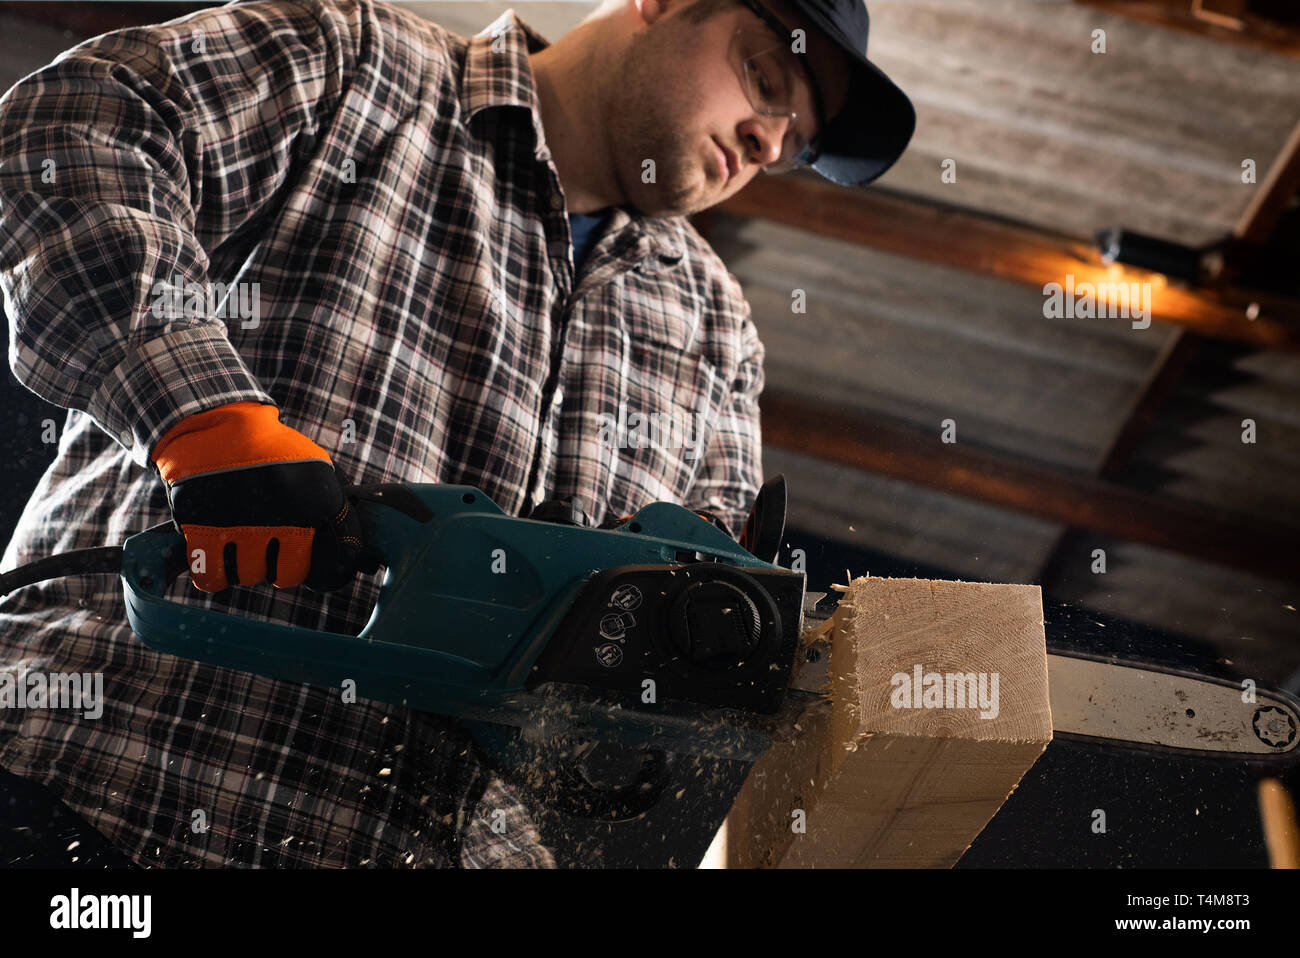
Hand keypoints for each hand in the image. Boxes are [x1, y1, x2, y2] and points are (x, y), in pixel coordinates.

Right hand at [151, 402, 378, 592]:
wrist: (214, 421)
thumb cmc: (269, 449)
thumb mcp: (314, 466)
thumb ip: (330, 504)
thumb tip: (344, 551)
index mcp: (316, 502)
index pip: (338, 556)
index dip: (328, 569)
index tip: (314, 565)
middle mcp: (282, 517)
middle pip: (287, 575)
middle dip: (280, 569)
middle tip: (271, 553)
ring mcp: (239, 524)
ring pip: (249, 576)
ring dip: (246, 568)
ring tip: (243, 546)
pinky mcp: (200, 528)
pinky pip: (211, 577)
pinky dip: (213, 575)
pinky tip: (216, 559)